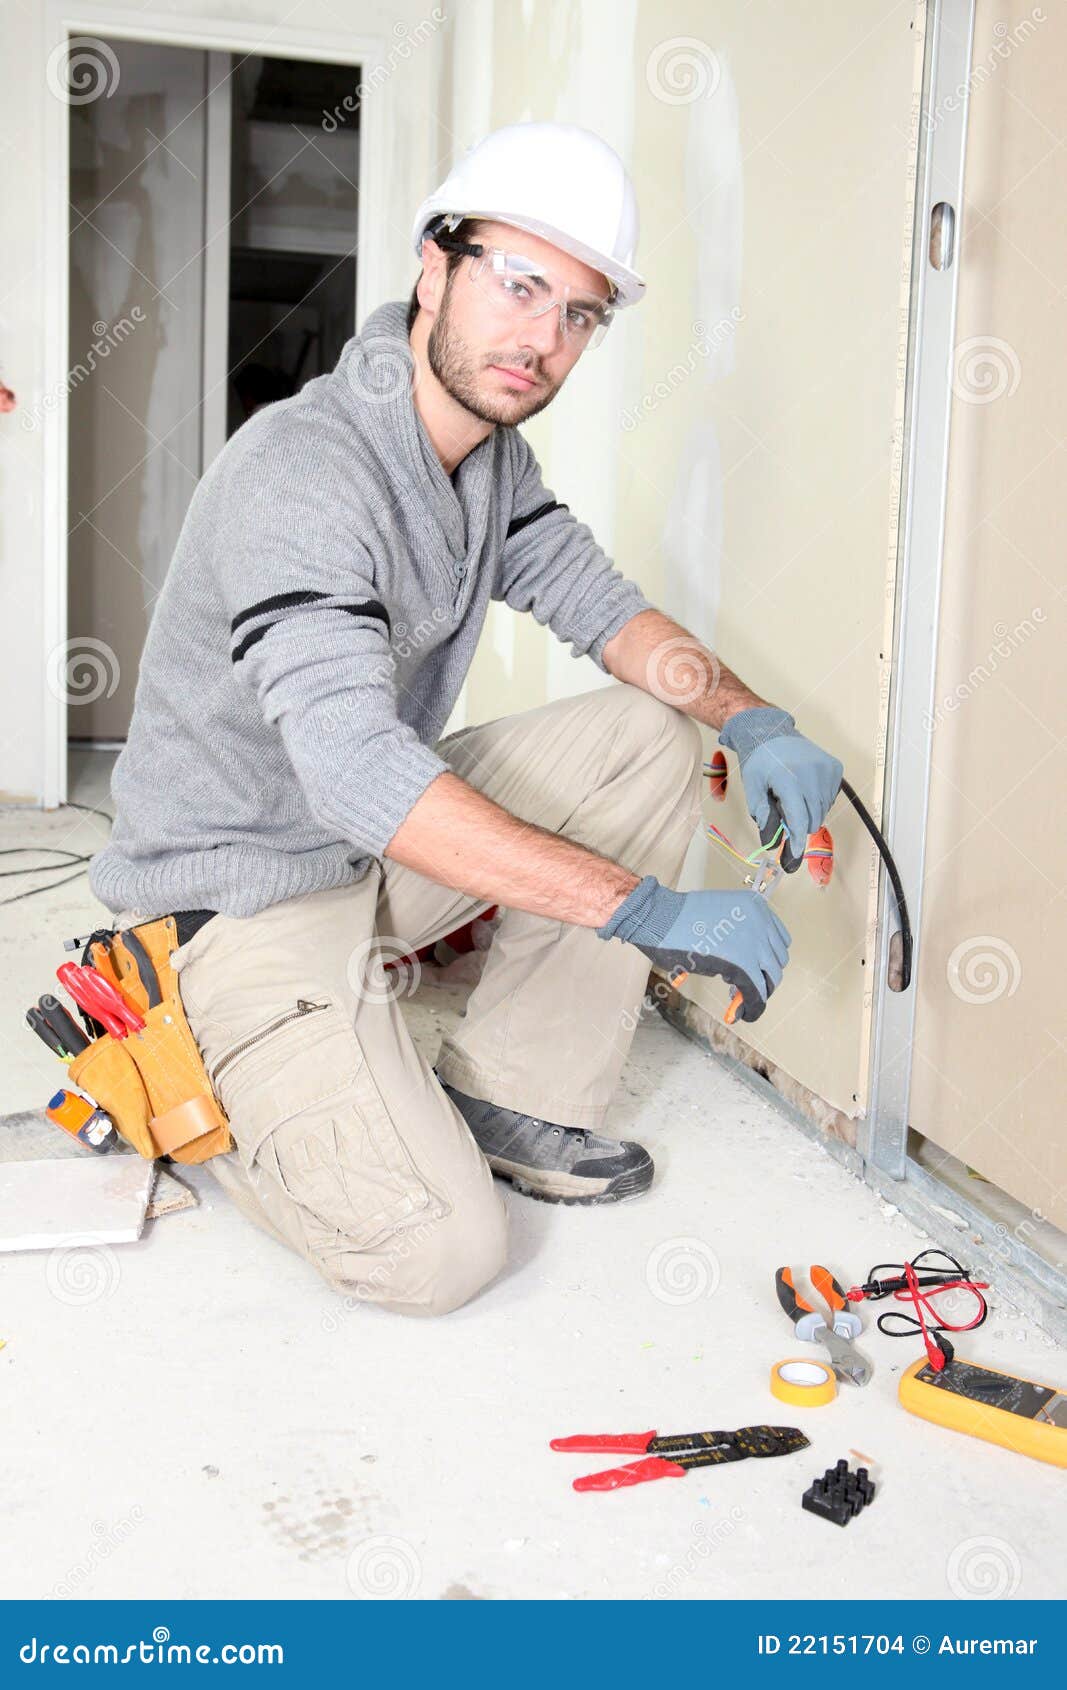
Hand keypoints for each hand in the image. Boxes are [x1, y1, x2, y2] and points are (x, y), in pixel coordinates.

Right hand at [596, 876, 790, 1022]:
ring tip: (737, 997)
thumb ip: (737, 935)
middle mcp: (760, 921)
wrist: (658, 919)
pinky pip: (756, 992)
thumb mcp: (717, 918)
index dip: (766, 960)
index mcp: (755, 906)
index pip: (778, 940)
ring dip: (757, 992)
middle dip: (762, 977)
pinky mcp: (742, 964)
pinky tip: (743, 1015)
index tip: (756, 971)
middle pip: (777, 960)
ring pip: (770, 979)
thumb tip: (745, 968)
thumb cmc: (677, 918)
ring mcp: (753, 942)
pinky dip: (753, 1008)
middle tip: (742, 987)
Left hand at [718, 707, 842, 872]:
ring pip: (823, 810)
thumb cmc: (760, 760)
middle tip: (785, 810)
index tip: (795, 855)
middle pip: (813, 819)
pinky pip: (830, 797)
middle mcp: (812, 774)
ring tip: (793, 794)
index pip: (800, 820)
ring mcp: (826, 770)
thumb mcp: (753, 788)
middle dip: (800, 823)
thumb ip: (763, 815)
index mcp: (789, 780)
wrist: (772, 731)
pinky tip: (805, 787)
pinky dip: (819, 799)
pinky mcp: (835, 767)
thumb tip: (772, 842)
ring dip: (810, 811)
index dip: (798, 841)